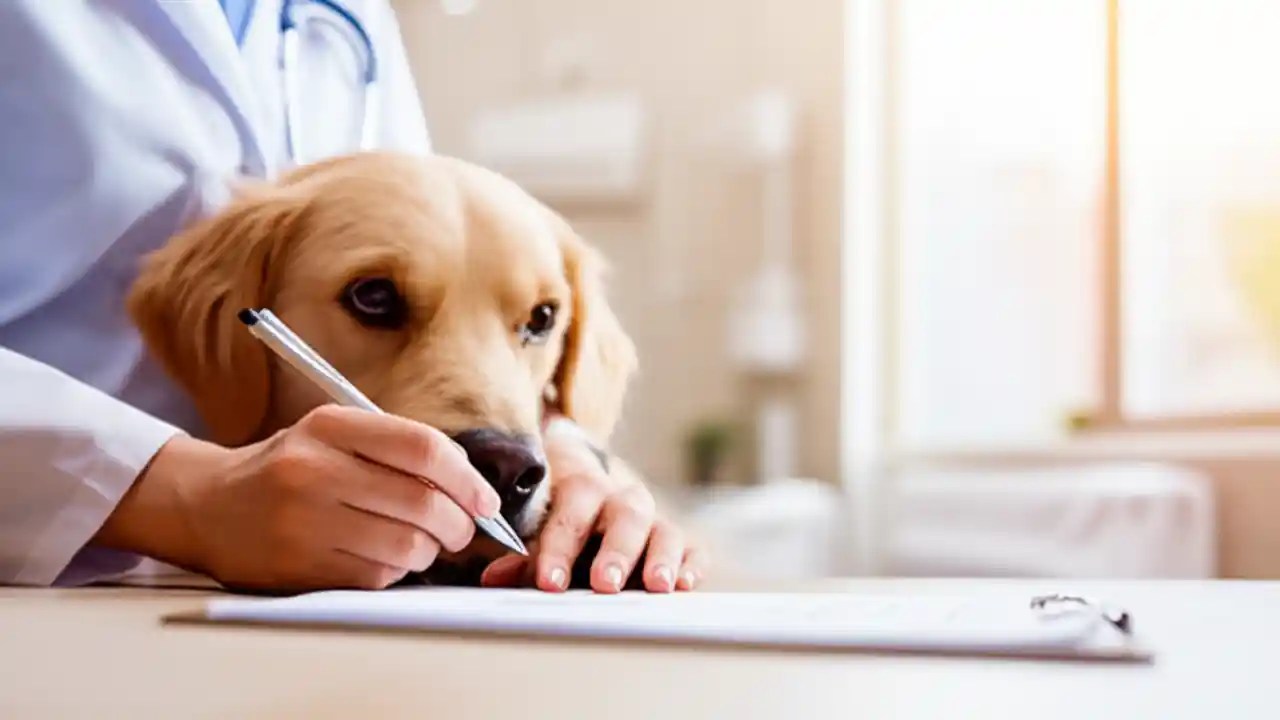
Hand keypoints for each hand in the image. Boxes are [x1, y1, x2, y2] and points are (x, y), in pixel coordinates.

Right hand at [95, 405, 499, 591]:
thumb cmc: (289, 468)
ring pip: (407, 546)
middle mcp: (315, 470)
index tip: (486, 500)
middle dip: (459, 524)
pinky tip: (381, 557)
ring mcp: (305, 521)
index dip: (468, 479)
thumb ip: (397, 449)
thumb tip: (471, 486)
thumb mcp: (333, 435)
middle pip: (423, 504)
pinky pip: (378, 576)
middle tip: (462, 530)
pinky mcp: (300, 567)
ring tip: (419, 543)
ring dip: (429, 551)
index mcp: (331, 427)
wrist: (207, 506)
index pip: (423, 449)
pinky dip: (395, 571)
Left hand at [480, 417, 708, 593]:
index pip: (573, 508)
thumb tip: (493, 578)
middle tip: (605, 582)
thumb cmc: (564, 522)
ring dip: (660, 557)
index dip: (560, 545)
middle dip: (615, 549)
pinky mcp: (681, 541)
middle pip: (625, 514)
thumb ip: (522, 558)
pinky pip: (693, 547)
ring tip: (656, 586)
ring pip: (663, 529)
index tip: (550, 582)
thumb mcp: (540, 532)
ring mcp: (654, 519)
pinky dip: (692, 565)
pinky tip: (686, 585)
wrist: (593, 488)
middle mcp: (622, 500)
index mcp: (582, 490)